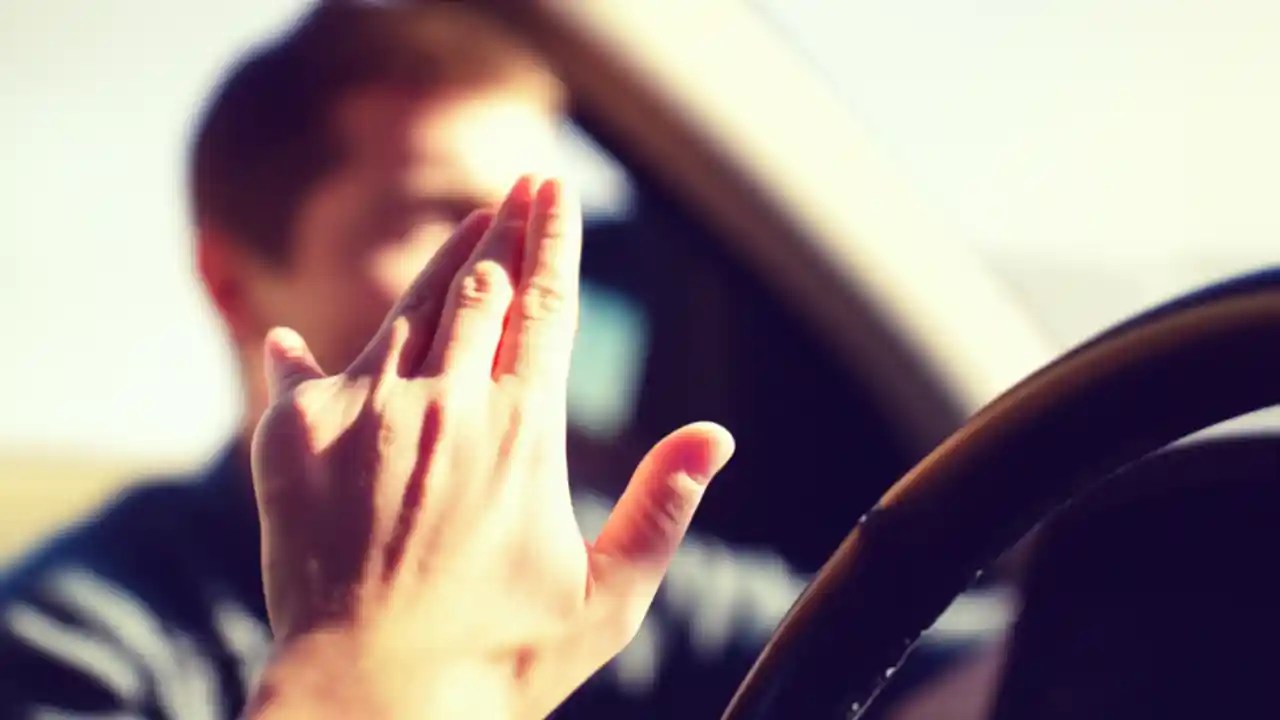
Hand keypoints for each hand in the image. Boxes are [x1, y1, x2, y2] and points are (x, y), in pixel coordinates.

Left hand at [245, 176, 734, 718]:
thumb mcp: (607, 597)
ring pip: (408, 308)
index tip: (556, 187)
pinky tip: (293, 334)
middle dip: (504, 228)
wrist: (372, 701)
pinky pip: (302, 367)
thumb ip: (663, 507)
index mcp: (524, 430)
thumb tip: (715, 435)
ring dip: (441, 261)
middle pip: (480, 284)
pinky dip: (305, 353)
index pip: (546, 303)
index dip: (553, 236)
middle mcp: (445, 401)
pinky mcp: (294, 436)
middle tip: (516, 188)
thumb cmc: (498, 661)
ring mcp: (366, 412)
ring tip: (466, 224)